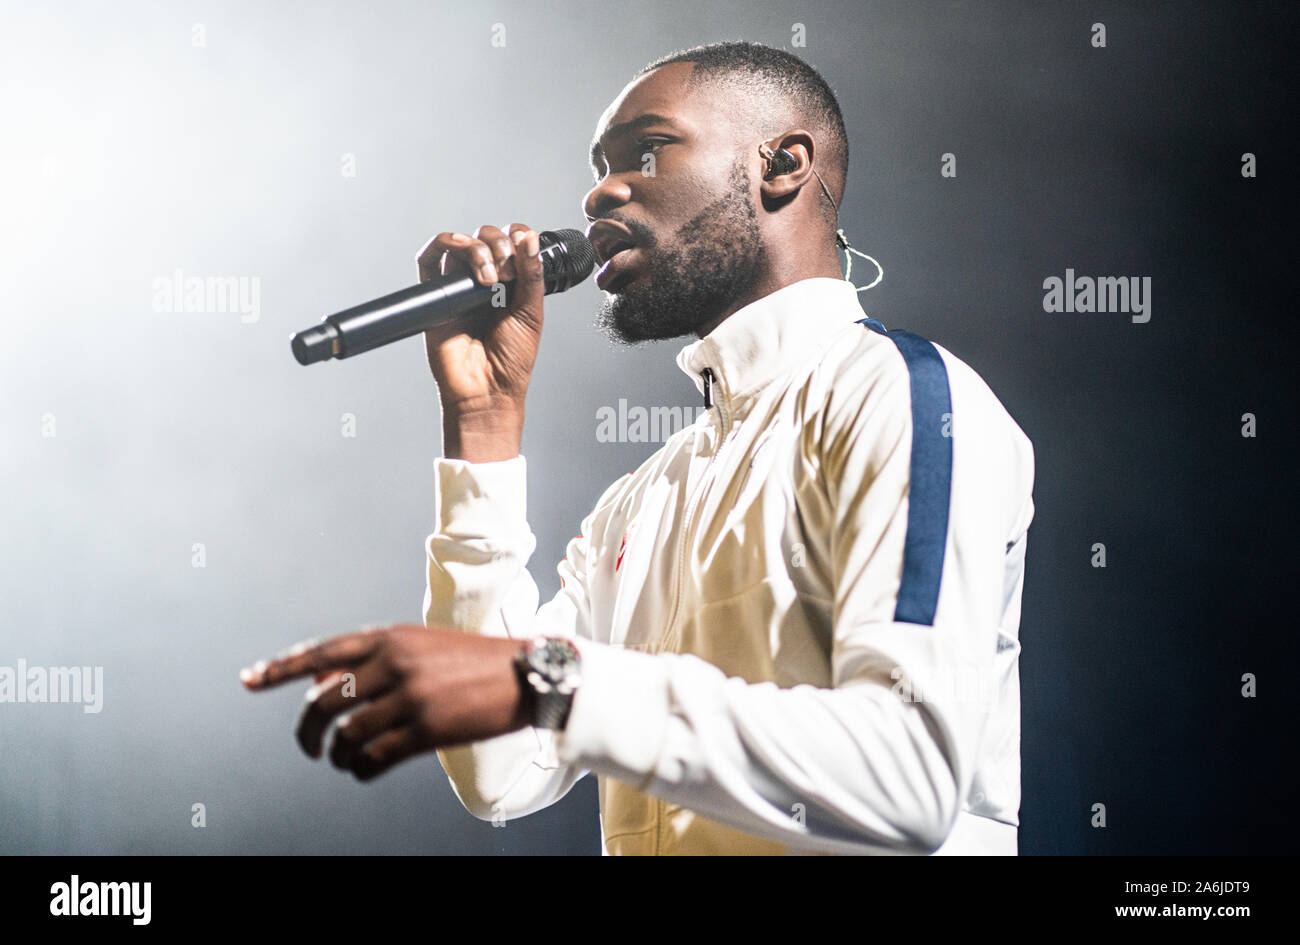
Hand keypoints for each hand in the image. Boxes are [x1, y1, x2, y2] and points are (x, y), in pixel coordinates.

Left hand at [240, 624, 528, 780]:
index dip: (280, 668)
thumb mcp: (421, 646)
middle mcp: (394, 663)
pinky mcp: (427, 729)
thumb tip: (325, 686)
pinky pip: (374, 758)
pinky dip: (362, 770)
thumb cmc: (473, 661)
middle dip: (308, 730)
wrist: (525, 674)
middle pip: (324, 701)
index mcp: (389, 637)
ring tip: (347, 761)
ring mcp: (410, 696)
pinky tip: (366, 771)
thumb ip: (376, 660)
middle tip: (309, 747)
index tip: (250, 681)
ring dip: (339, 756)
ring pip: (347, 735)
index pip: (321, 653)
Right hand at [416, 224, 543, 416]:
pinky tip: (463, 263)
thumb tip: (530, 236)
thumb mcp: (532, 313)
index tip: (523, 253)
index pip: (511, 240)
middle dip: (499, 246)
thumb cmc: (511, 360)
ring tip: (489, 280)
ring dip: (476, 249)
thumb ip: (532, 274)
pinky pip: (428, 259)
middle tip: (507, 277)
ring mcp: (459, 286)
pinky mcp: (436, 295)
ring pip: (459, 242)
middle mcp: (485, 279)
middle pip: (485, 236)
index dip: (517, 236)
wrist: (487, 389)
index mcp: (512, 282)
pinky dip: (441, 246)